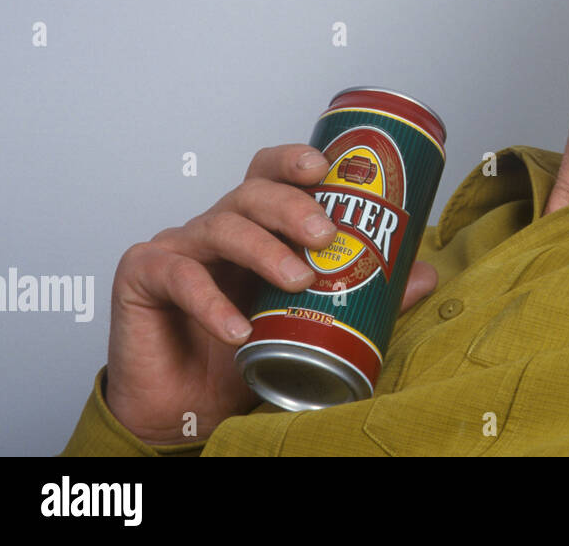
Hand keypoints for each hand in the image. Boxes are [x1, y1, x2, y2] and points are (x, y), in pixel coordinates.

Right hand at [105, 144, 438, 445]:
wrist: (184, 409)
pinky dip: (212, 302)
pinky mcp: (143, 277)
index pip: (271, 174)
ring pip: (221, 227)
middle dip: (291, 205)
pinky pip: (180, 277)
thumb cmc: (240, 355)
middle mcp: (216, 228)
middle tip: (325, 234)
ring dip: (264, 249)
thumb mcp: (309, 322)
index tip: (327, 166)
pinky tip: (238, 328)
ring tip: (297, 279)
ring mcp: (177, 248)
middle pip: (251, 192)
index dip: (294, 160)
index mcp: (255, 226)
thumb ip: (362, 296)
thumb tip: (426, 275)